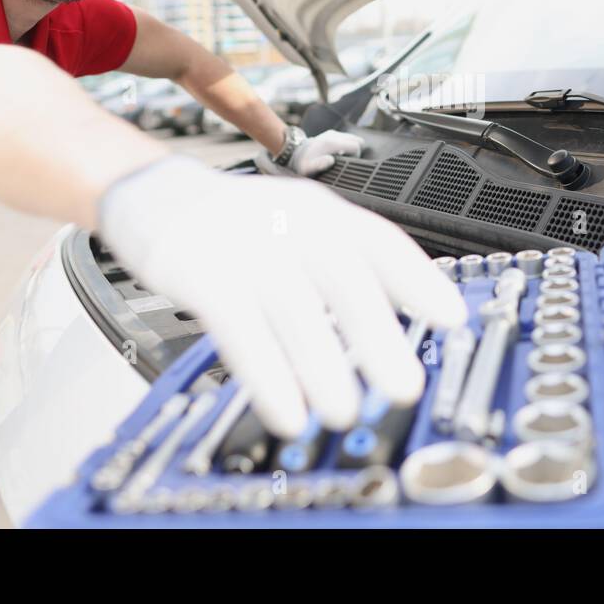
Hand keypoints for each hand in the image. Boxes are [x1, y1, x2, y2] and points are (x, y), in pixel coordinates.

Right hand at [98, 156, 467, 437]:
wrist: (153, 193)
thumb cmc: (233, 223)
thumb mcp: (294, 226)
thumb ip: (340, 266)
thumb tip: (388, 326)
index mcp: (321, 212)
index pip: (381, 241)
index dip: (419, 280)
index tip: (450, 317)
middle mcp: (290, 224)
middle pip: (345, 281)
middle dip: (379, 338)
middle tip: (404, 385)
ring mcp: (246, 247)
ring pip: (296, 312)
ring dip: (324, 367)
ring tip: (345, 411)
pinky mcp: (203, 274)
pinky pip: (243, 331)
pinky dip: (269, 375)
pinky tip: (287, 409)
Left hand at [289, 129, 363, 175]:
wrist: (295, 152)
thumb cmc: (303, 163)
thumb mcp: (308, 167)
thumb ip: (319, 164)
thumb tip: (330, 160)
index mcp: (332, 143)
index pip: (356, 146)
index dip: (357, 156)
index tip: (349, 163)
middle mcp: (334, 135)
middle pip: (358, 141)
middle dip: (356, 152)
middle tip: (347, 161)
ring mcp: (333, 133)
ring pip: (353, 139)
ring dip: (351, 148)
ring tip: (342, 158)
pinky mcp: (331, 134)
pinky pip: (346, 139)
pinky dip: (346, 145)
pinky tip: (338, 153)